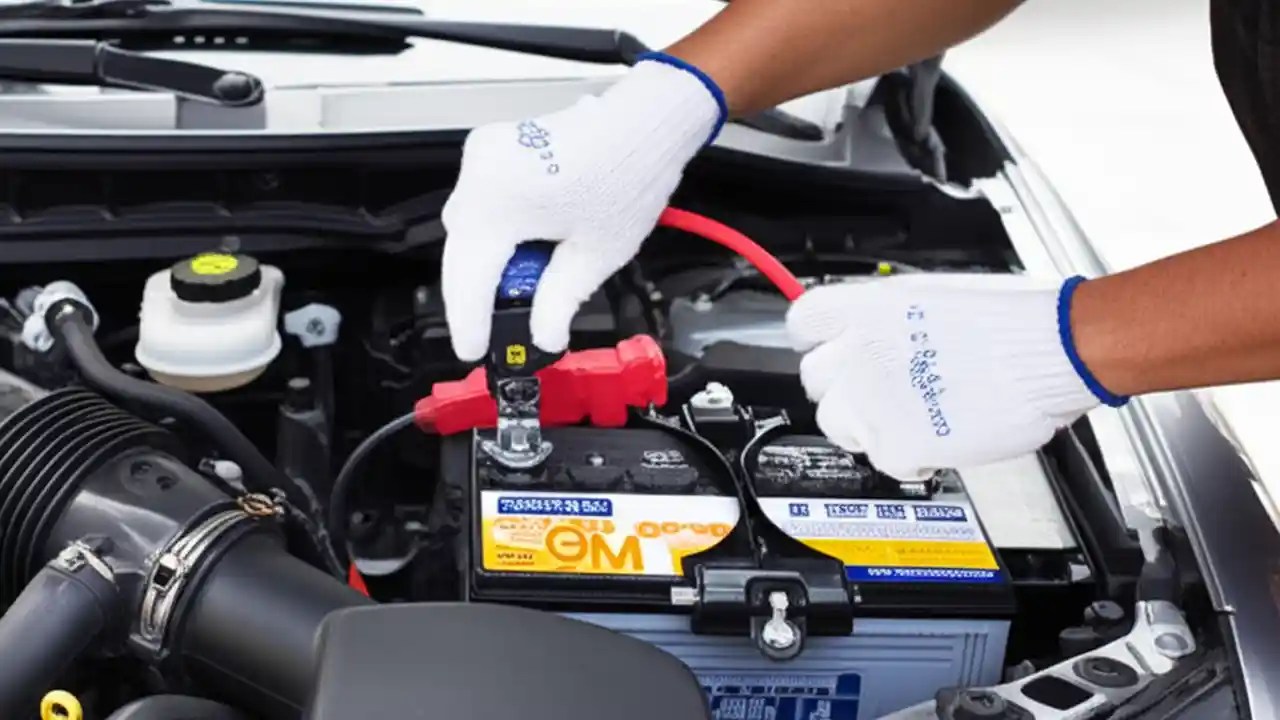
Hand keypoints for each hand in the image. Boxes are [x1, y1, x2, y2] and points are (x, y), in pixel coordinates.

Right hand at [441, 55, 724, 361]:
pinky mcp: (495, 149)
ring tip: (523, 289)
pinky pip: (479, 202)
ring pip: (466, 227)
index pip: (469, 278)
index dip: (470, 322)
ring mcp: (484, 155)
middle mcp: (481, 172)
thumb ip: (558, 301)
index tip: (473, 349)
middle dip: (475, 294)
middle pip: (460, 252)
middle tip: (498, 328)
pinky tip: (523, 252)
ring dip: (485, 262)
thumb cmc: (628, 173)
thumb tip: (542, 334)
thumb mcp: (595, 255)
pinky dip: (493, 233)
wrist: (645, 122)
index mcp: (499, 201)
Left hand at [785, 273, 1117, 479]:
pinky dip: (909, 458)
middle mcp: (858, 351)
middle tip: (881, 390)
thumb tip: (878, 334)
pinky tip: (937, 439)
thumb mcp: (934, 294)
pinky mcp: (894, 443)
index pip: (802, 323)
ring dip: (867, 425)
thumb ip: (890, 318)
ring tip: (910, 418)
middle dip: (844, 387)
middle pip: (815, 379)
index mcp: (866, 306)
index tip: (832, 350)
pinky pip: (884, 461)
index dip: (819, 341)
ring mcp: (871, 400)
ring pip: (837, 425)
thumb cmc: (1015, 319)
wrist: (1054, 349)